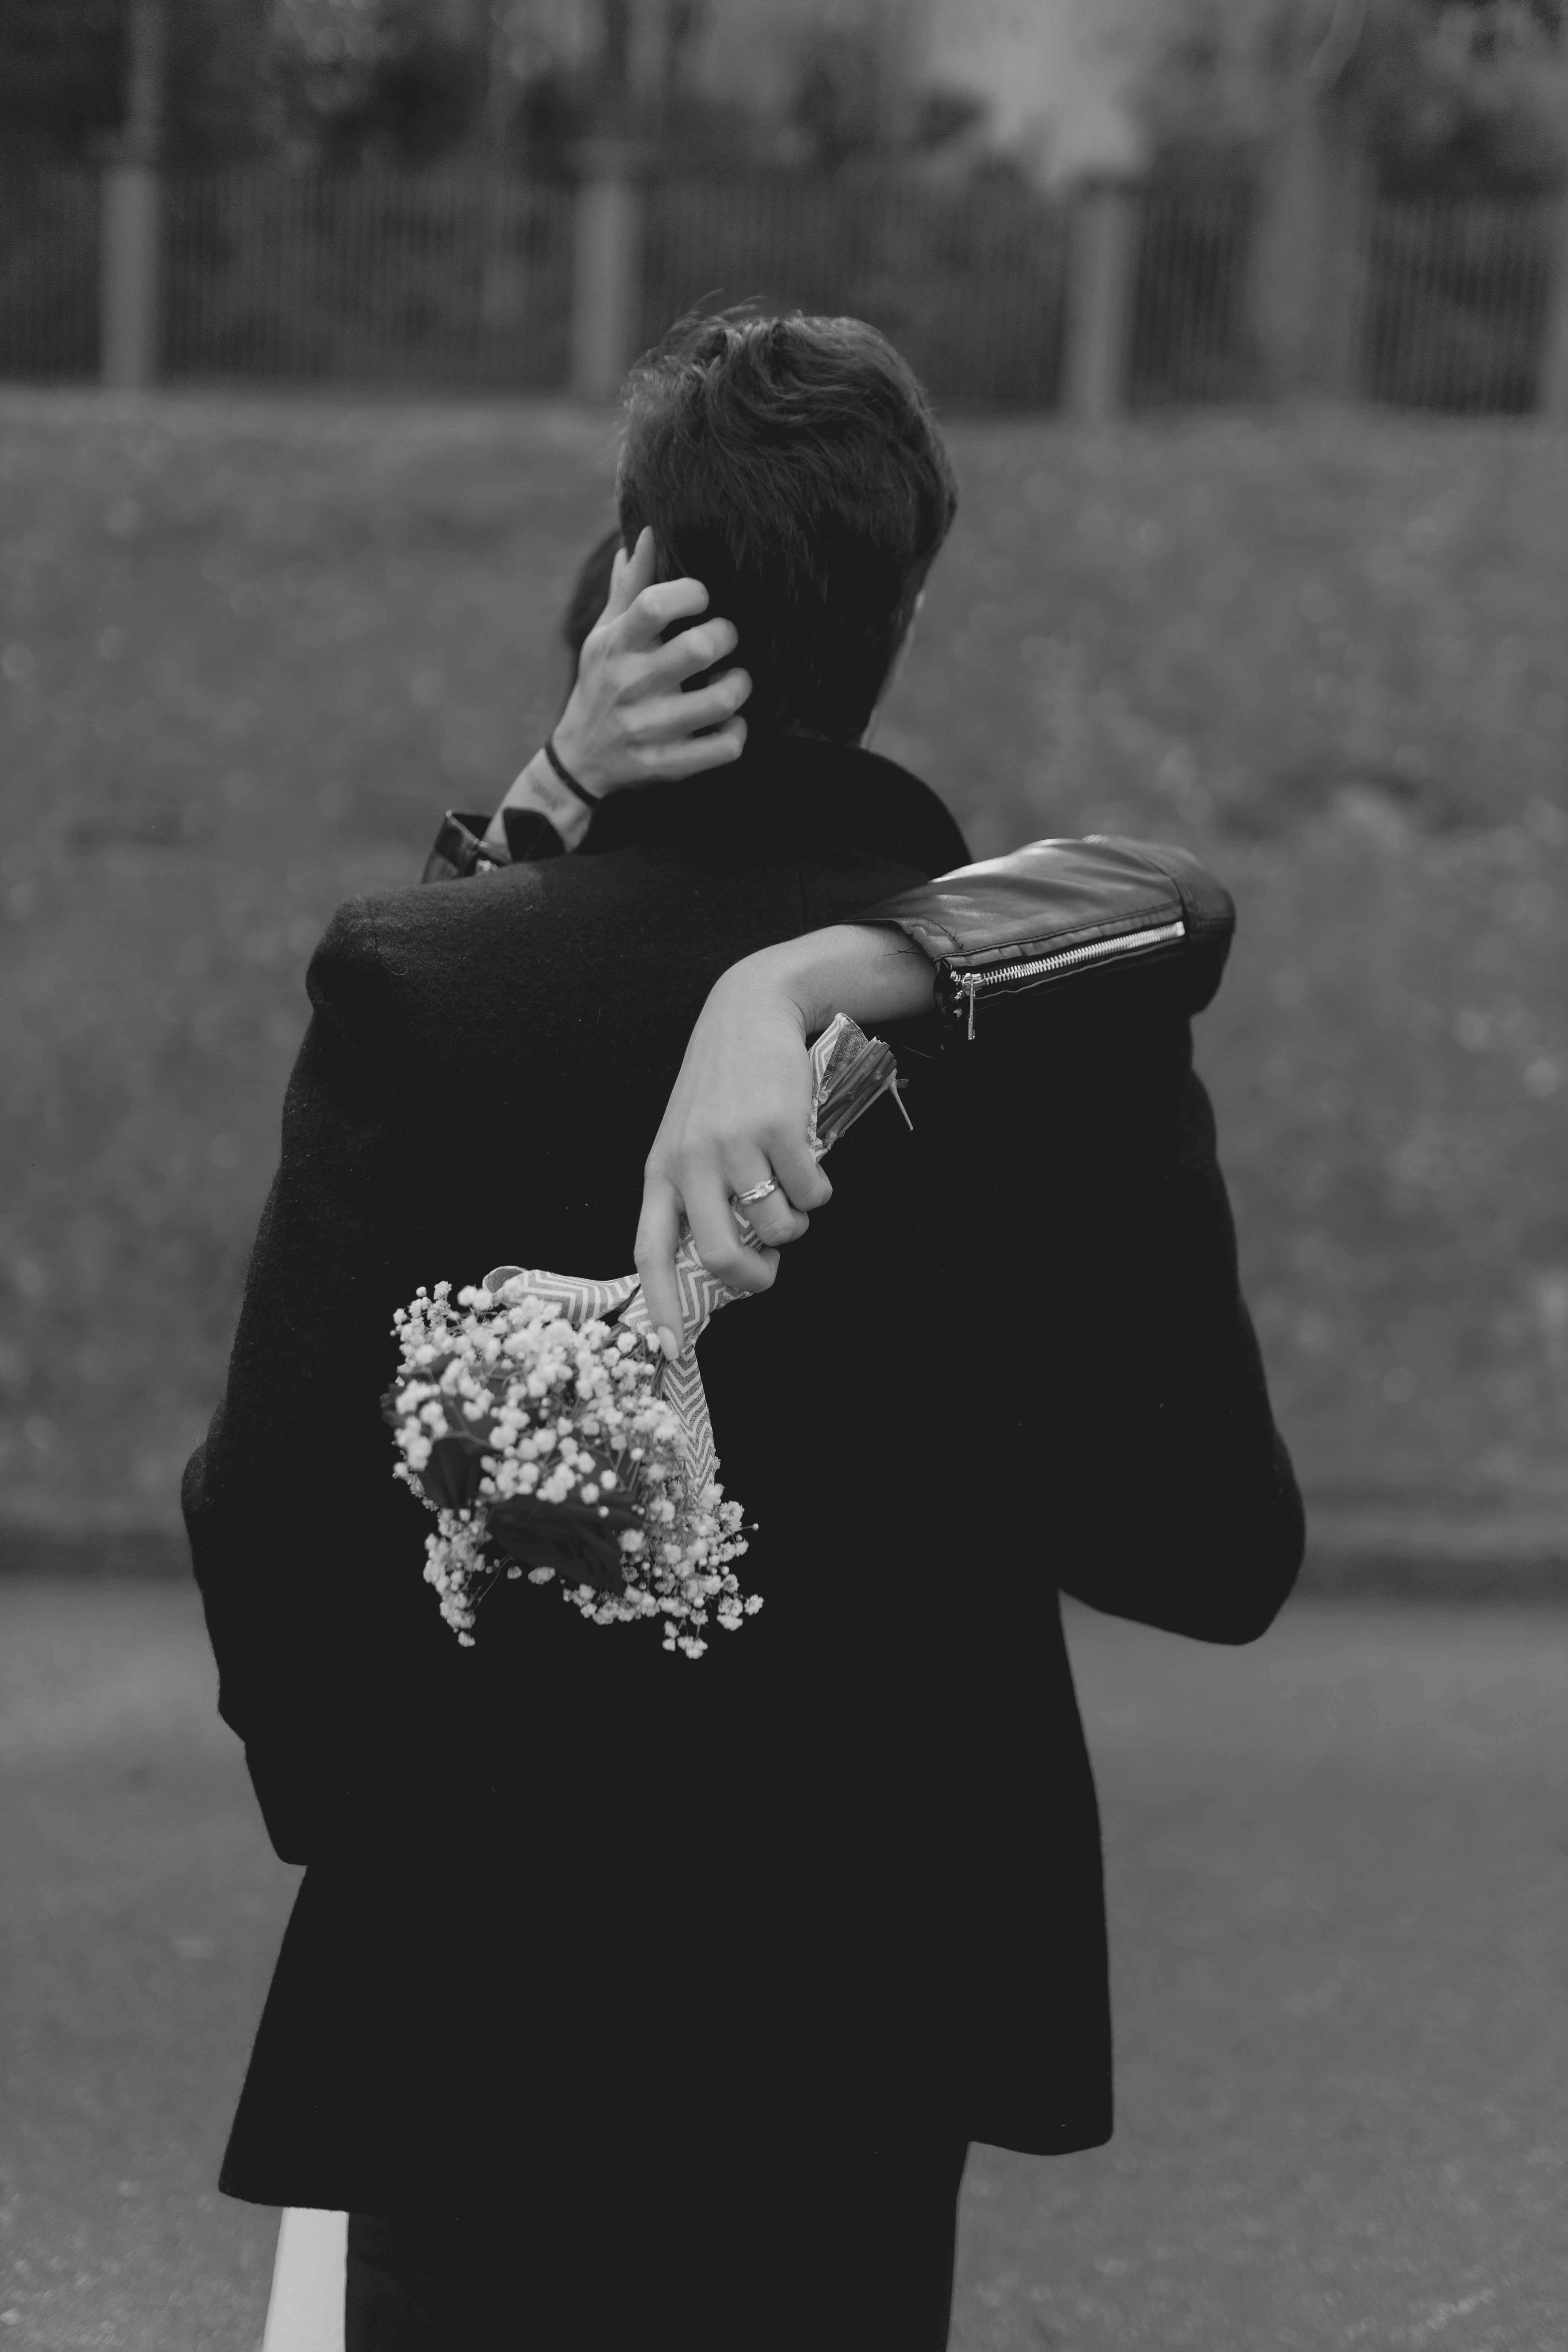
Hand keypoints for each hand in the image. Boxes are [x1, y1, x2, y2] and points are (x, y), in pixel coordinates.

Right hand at [552, 527, 750, 796]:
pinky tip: (730, 721)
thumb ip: (630, 588)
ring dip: (739, 684)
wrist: (580, 761)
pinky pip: (725, 747)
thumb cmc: (602, 684)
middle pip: (698, 649)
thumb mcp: (605, 636)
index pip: (654, 605)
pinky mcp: (668, 765)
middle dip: (726, 636)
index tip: (702, 596)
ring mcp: (650, 729)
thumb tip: (647, 533)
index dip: (691, 592)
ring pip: (721, 700)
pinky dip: (737, 731)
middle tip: (726, 638)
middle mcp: (630, 686)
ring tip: (734, 679)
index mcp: (616, 646)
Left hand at [635, 957, 832, 1356]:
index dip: (661, 1306)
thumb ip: (696, 1194)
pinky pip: (812, 1195)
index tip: (670, 1349)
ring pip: (777, 1228)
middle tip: (770, 1269)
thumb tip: (726, 1263)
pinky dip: (819, 1190)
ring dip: (795, 1224)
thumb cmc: (722, 1086)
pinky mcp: (781, 1129)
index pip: (650, 1251)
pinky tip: (808, 1158)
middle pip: (720, 1255)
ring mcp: (736, 1145)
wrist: (749, 1010)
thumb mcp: (689, 1137)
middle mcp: (692, 1162)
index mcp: (661, 1171)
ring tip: (790, 1190)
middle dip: (754, 1278)